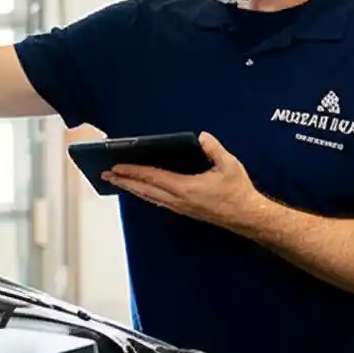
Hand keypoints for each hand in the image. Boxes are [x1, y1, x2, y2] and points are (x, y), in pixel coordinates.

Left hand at [101, 132, 270, 234]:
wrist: (247, 216)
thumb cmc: (238, 191)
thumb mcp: (230, 165)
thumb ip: (214, 149)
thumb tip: (202, 136)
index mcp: (186, 188)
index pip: (153, 177)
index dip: (133, 171)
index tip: (116, 167)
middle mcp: (178, 200)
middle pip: (144, 190)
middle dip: (124, 181)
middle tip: (106, 175)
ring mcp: (179, 207)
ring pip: (149, 197)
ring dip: (131, 188)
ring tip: (116, 181)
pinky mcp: (183, 210)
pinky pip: (157, 201)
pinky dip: (144, 194)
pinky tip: (139, 190)